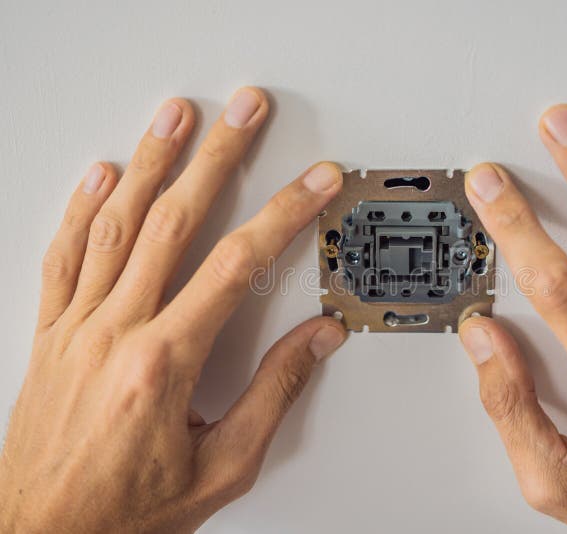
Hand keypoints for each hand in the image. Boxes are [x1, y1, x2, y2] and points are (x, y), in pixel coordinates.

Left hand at [0, 88, 345, 532]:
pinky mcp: (49, 332)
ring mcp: (76, 326)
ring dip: (150, 160)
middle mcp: (115, 331)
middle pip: (175, 221)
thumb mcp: (223, 465)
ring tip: (175, 117)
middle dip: (218, 156)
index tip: (312, 183)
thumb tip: (316, 340)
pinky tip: (100, 174)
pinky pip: (64, 256)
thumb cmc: (127, 511)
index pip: (237, 265)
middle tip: (242, 112)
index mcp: (164, 363)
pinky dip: (82, 208)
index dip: (284, 214)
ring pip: (116, 223)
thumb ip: (274, 394)